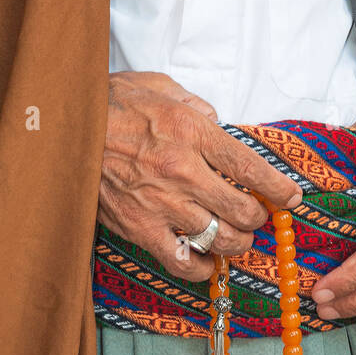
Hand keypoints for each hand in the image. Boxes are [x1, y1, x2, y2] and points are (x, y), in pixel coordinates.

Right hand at [98, 72, 301, 280]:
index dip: (279, 188)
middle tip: (256, 215)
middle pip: (243, 211)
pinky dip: (203, 268)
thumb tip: (215, 121)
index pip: (251, 167)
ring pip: (221, 240)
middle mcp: (183, 171)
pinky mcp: (139, 228)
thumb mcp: (160, 86)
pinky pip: (183, 262)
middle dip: (258, 218)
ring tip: (236, 237)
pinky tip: (208, 261)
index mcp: (192, 131)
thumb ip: (195, 105)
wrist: (64, 126)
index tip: (291, 197)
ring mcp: (162, 204)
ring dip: (236, 243)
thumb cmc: (111, 102)